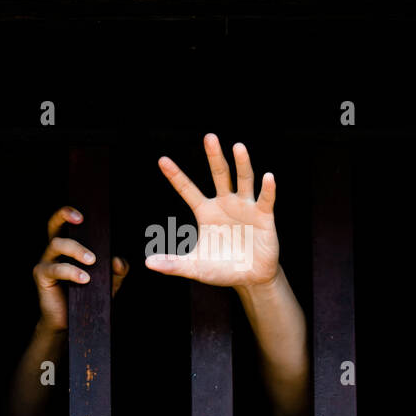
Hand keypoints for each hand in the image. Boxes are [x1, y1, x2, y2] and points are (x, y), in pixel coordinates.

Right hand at [33, 206, 128, 331]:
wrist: (71, 323)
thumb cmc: (88, 296)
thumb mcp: (108, 282)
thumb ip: (117, 270)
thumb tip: (118, 260)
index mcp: (69, 246)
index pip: (66, 222)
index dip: (70, 212)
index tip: (84, 214)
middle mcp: (55, 250)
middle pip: (53, 225)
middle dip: (64, 215)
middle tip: (80, 219)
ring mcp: (46, 262)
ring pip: (57, 244)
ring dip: (76, 249)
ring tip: (92, 261)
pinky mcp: (42, 276)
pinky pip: (55, 268)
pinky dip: (71, 271)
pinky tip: (84, 278)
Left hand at [146, 134, 279, 287]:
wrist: (251, 278)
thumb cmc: (222, 268)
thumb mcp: (195, 267)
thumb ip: (173, 264)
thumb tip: (147, 263)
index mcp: (206, 211)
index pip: (188, 190)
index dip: (176, 175)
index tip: (162, 160)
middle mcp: (225, 203)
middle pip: (219, 175)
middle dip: (214, 157)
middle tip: (209, 137)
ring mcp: (245, 207)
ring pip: (243, 180)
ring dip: (242, 164)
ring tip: (238, 146)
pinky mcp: (264, 217)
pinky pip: (265, 200)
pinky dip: (267, 189)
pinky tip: (268, 177)